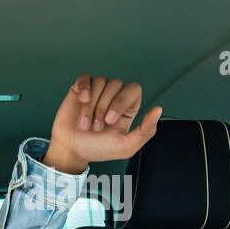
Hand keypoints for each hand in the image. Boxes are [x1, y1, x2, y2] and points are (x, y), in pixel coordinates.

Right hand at [43, 73, 161, 173]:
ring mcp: (97, 91)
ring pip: (100, 83)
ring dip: (90, 106)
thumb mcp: (126, 147)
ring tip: (85, 123)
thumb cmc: (98, 148)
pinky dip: (84, 89)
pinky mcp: (81, 89)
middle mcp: (113, 97)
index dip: (122, 101)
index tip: (110, 119)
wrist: (71, 150)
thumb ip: (145, 131)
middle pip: (115, 84)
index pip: (134, 89)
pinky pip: (85, 79)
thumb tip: (158, 110)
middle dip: (103, 107)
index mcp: (127, 108)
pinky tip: (81, 101)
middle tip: (96, 126)